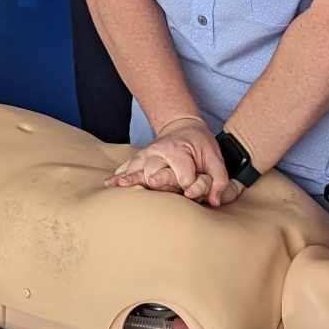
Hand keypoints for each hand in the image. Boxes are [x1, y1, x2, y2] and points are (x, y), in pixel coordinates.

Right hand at [107, 116, 240, 206]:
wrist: (183, 126)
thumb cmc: (200, 144)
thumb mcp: (216, 157)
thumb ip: (219, 179)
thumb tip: (214, 201)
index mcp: (178, 151)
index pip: (183, 178)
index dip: (191, 188)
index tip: (193, 192)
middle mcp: (158, 152)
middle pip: (152, 176)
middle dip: (155, 187)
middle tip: (154, 193)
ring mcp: (147, 154)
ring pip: (135, 169)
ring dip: (127, 180)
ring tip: (116, 189)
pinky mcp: (140, 158)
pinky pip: (127, 166)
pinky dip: (119, 175)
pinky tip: (109, 183)